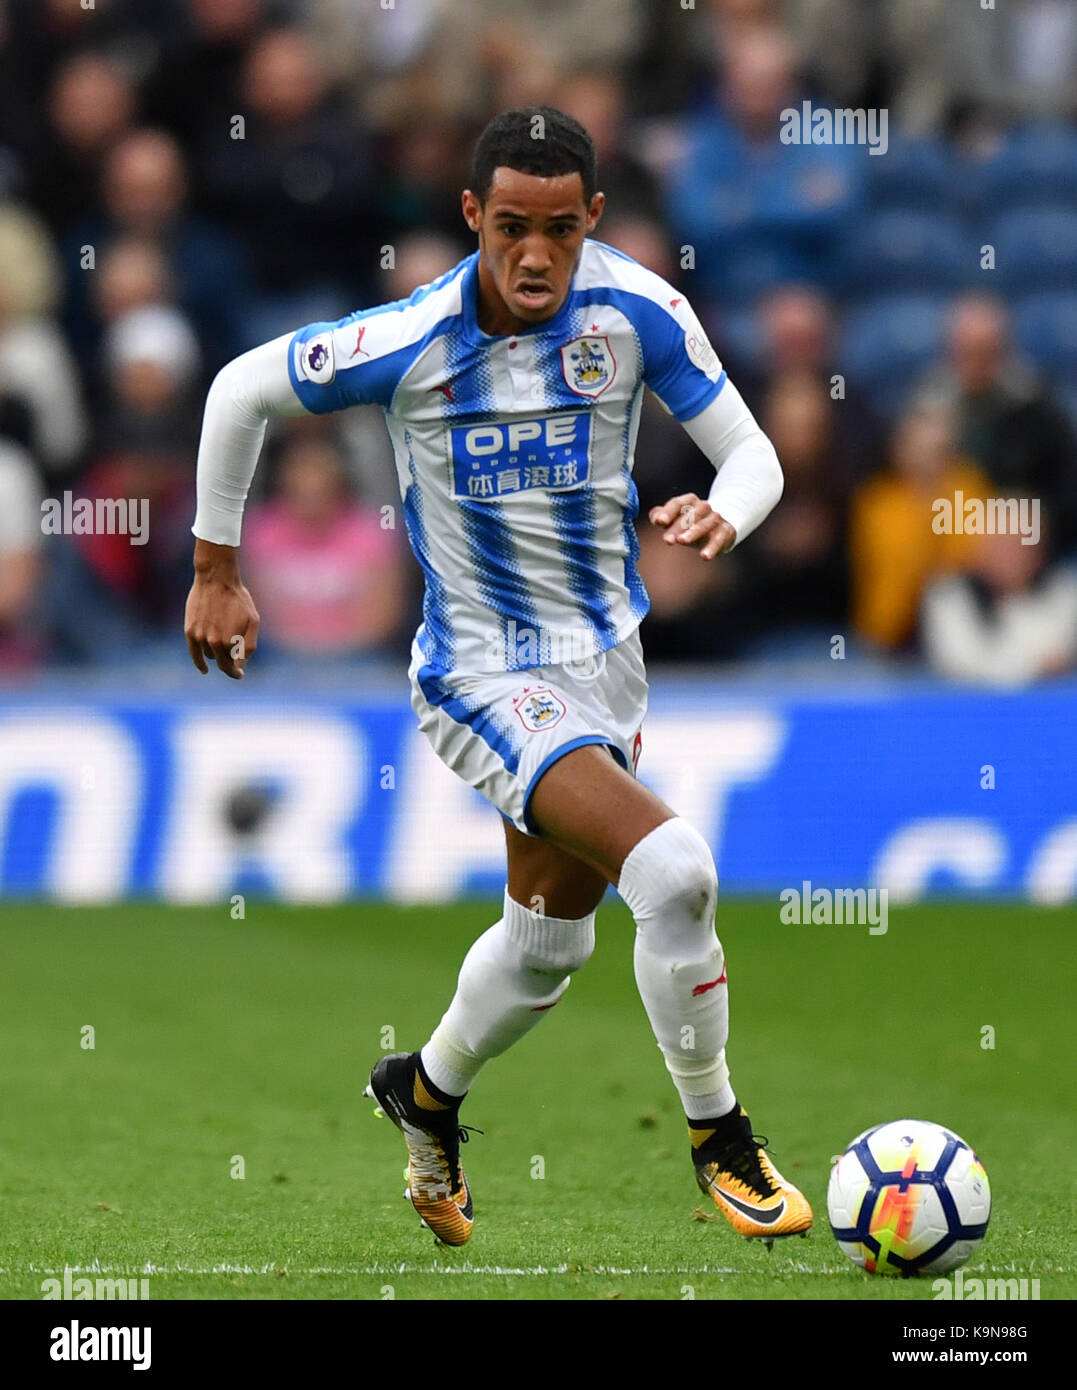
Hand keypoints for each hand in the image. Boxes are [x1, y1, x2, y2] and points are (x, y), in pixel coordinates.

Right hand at [184, 540, 259, 678]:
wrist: (216, 579)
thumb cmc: (238, 599)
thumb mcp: (253, 620)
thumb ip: (249, 645)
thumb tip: (240, 666)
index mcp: (231, 642)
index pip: (233, 667)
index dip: (237, 672)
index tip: (240, 674)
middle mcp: (214, 643)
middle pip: (222, 663)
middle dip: (229, 666)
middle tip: (235, 670)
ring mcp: (200, 637)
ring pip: (210, 655)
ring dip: (217, 653)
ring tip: (224, 636)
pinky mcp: (189, 631)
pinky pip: (194, 653)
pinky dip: (199, 663)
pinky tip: (204, 670)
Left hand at [648, 494, 735, 559]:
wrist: (719, 527)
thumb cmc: (690, 523)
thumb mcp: (674, 518)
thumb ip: (660, 516)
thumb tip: (656, 519)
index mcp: (689, 501)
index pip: (677, 504)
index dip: (668, 512)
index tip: (659, 522)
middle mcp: (703, 507)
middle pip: (690, 515)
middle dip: (678, 527)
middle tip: (667, 540)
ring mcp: (715, 518)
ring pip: (704, 524)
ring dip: (693, 532)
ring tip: (683, 541)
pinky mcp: (725, 531)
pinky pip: (719, 538)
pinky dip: (712, 547)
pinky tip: (705, 556)